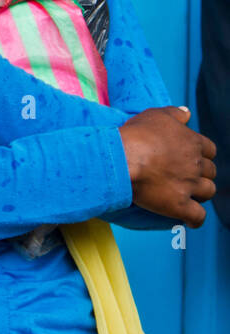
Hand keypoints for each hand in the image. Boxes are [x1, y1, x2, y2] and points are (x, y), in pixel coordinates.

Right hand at [120, 106, 216, 226]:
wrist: (123, 159)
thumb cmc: (137, 135)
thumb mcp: (156, 115)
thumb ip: (175, 114)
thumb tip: (187, 113)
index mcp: (193, 143)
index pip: (209, 150)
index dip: (201, 154)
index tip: (190, 157)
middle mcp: (195, 165)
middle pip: (210, 172)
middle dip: (200, 174)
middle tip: (185, 175)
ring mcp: (189, 186)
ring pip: (208, 192)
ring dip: (200, 193)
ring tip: (187, 194)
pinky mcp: (179, 205)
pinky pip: (197, 216)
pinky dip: (195, 219)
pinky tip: (189, 219)